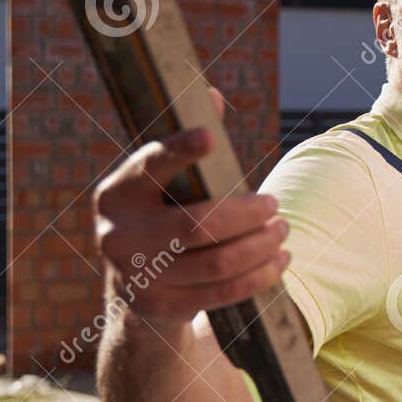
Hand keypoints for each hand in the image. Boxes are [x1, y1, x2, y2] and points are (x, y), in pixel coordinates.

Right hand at [92, 87, 289, 324]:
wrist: (135, 288)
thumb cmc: (162, 217)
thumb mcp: (164, 183)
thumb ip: (189, 143)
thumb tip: (212, 95)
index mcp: (117, 193)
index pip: (149, 166)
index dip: (179, 152)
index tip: (211, 138)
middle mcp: (117, 236)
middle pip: (195, 224)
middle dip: (247, 214)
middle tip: (276, 205)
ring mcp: (136, 277)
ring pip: (217, 262)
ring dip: (261, 246)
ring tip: (283, 231)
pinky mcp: (160, 307)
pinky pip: (223, 292)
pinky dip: (259, 275)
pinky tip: (279, 260)